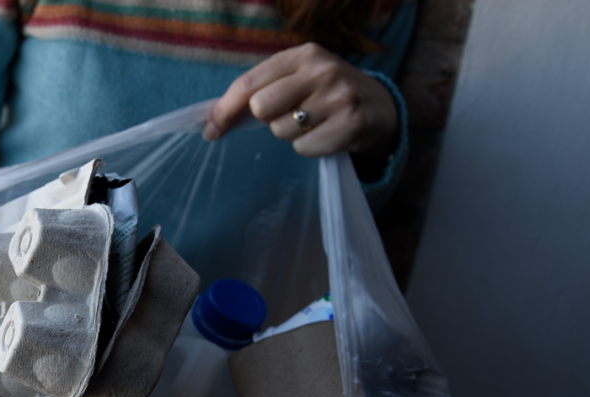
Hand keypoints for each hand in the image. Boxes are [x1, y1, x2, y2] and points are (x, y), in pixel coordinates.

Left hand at [203, 43, 397, 165]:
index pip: (248, 83)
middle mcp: (322, 70)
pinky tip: (326, 136)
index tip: (211, 130)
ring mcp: (339, 97)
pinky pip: (304, 148)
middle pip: (261, 107)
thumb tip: (212, 121)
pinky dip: (309, 148)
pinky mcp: (352, 124)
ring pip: (281, 130)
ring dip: (291, 134)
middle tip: (289, 116)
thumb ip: (260, 90)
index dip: (224, 110)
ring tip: (313, 123)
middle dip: (268, 119)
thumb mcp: (298, 79)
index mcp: (303, 55)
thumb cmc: (325, 94)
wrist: (379, 107)